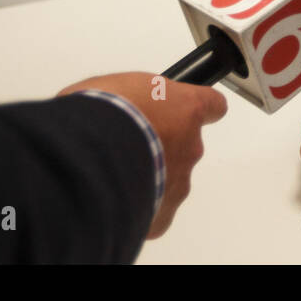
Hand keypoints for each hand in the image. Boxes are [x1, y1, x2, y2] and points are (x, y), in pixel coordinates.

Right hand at [57, 72, 226, 238]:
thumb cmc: (102, 112)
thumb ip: (129, 97)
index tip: (183, 112)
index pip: (212, 105)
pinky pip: (155, 213)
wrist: (88, 156)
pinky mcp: (162, 214)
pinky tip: (113, 200)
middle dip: (159, 147)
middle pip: (184, 147)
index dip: (194, 109)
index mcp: (186, 108)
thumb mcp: (113, 86)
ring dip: (147, 177)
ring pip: (169, 180)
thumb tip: (116, 105)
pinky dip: (138, 208)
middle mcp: (190, 146)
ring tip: (113, 175)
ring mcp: (179, 182)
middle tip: (126, 146)